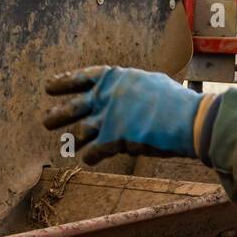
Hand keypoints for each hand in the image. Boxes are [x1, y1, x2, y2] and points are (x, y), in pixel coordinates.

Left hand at [43, 66, 203, 164]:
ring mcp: (109, 117)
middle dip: (59, 114)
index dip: (65, 81)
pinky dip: (92, 156)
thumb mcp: (152, 83)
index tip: (49, 86)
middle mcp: (108, 95)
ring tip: (66, 145)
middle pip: (75, 105)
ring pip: (80, 130)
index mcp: (117, 78)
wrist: (189, 121)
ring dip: (72, 139)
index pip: (84, 77)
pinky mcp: (113, 139)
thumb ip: (133, 89)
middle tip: (47, 121)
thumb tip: (129, 93)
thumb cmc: (177, 103)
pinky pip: (95, 151)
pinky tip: (87, 159)